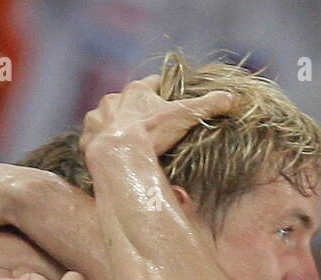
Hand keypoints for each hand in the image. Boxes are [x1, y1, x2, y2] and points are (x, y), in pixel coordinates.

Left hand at [81, 77, 232, 158]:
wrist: (119, 155)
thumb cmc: (151, 133)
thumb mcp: (185, 116)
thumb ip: (209, 106)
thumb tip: (233, 99)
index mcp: (137, 91)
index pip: (154, 83)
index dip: (164, 89)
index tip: (170, 97)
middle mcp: (113, 99)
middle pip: (127, 99)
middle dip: (137, 109)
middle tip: (149, 125)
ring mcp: (97, 118)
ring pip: (106, 117)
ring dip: (115, 125)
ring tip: (126, 141)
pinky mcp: (87, 138)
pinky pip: (92, 137)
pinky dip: (99, 143)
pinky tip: (109, 153)